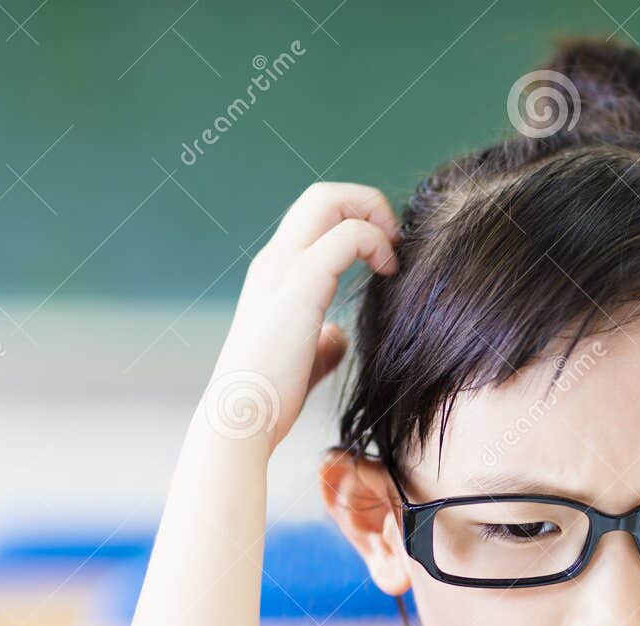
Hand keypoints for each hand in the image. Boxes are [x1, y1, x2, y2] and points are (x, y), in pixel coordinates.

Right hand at [200, 182, 399, 450]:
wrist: (243, 417)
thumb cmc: (272, 396)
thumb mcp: (304, 359)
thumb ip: (322, 341)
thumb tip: (338, 336)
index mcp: (277, 272)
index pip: (316, 214)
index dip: (357, 219)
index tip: (385, 254)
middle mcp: (275, 259)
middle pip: (323, 194)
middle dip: (369, 204)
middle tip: (396, 244)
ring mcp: (282, 268)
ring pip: (328, 200)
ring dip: (374, 216)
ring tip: (393, 256)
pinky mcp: (299, 286)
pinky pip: (345, 237)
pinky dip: (374, 242)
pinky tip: (388, 272)